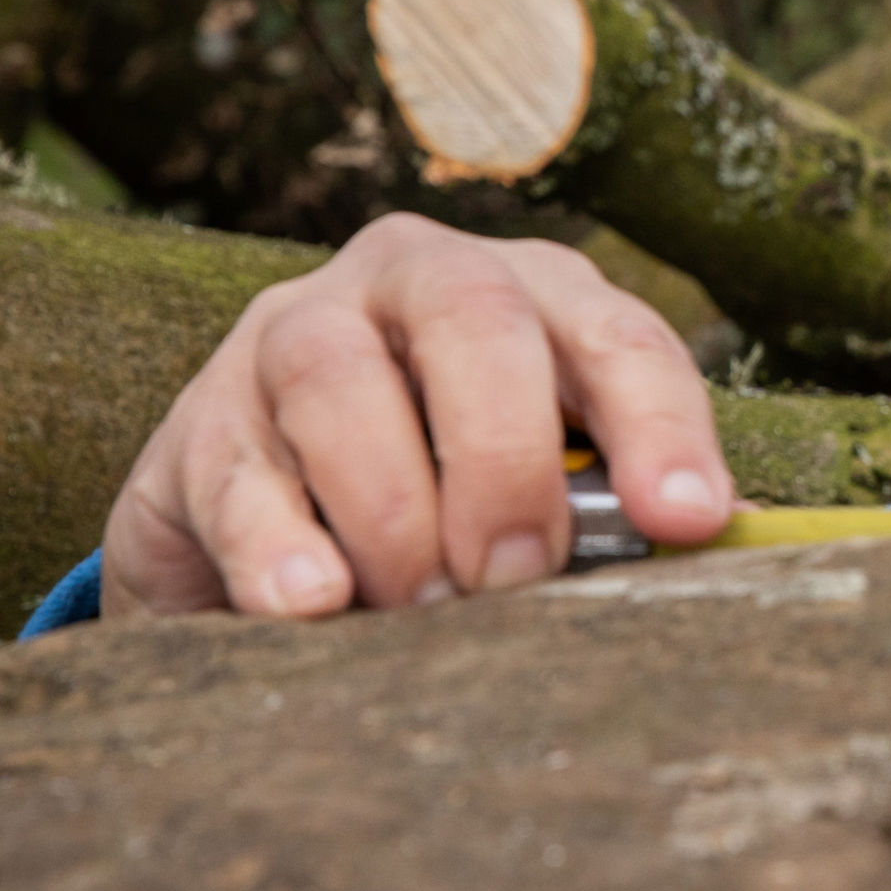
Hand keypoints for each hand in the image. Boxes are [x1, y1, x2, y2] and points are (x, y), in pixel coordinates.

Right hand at [101, 213, 733, 617]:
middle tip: (517, 575)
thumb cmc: (452, 500)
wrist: (268, 518)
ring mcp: (292, 335)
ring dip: (393, 507)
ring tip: (424, 608)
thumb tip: (690, 553)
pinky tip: (316, 606)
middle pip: (471, 316)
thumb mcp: (545, 487)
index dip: (660, 422)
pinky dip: (280, 547)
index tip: (686, 519)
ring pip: (336, 379)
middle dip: (505, 454)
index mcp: (531, 291)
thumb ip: (605, 508)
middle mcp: (411, 282)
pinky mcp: (201, 423)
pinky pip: (236, 474)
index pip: (615, 334)